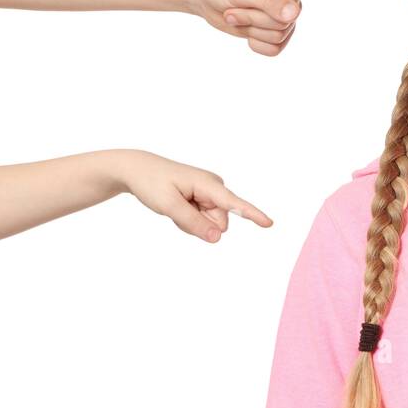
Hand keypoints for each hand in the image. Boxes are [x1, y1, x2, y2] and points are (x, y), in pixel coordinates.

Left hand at [110, 150, 272, 241]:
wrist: (137, 169)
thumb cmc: (151, 182)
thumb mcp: (168, 205)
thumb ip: (194, 223)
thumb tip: (218, 238)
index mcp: (208, 184)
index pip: (234, 203)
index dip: (253, 214)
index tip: (270, 224)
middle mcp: (214, 187)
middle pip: (219, 222)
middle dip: (200, 225)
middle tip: (176, 210)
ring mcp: (210, 192)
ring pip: (211, 223)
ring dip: (193, 222)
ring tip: (175, 206)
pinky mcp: (205, 197)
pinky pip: (204, 219)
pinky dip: (189, 218)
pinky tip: (177, 206)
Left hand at [188, 0, 353, 55]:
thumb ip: (268, 0)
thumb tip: (294, 16)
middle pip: (287, 18)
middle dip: (257, 17)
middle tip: (234, 5)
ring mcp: (284, 14)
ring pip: (280, 34)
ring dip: (252, 28)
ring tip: (235, 14)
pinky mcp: (276, 31)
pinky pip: (275, 48)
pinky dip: (256, 43)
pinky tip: (245, 31)